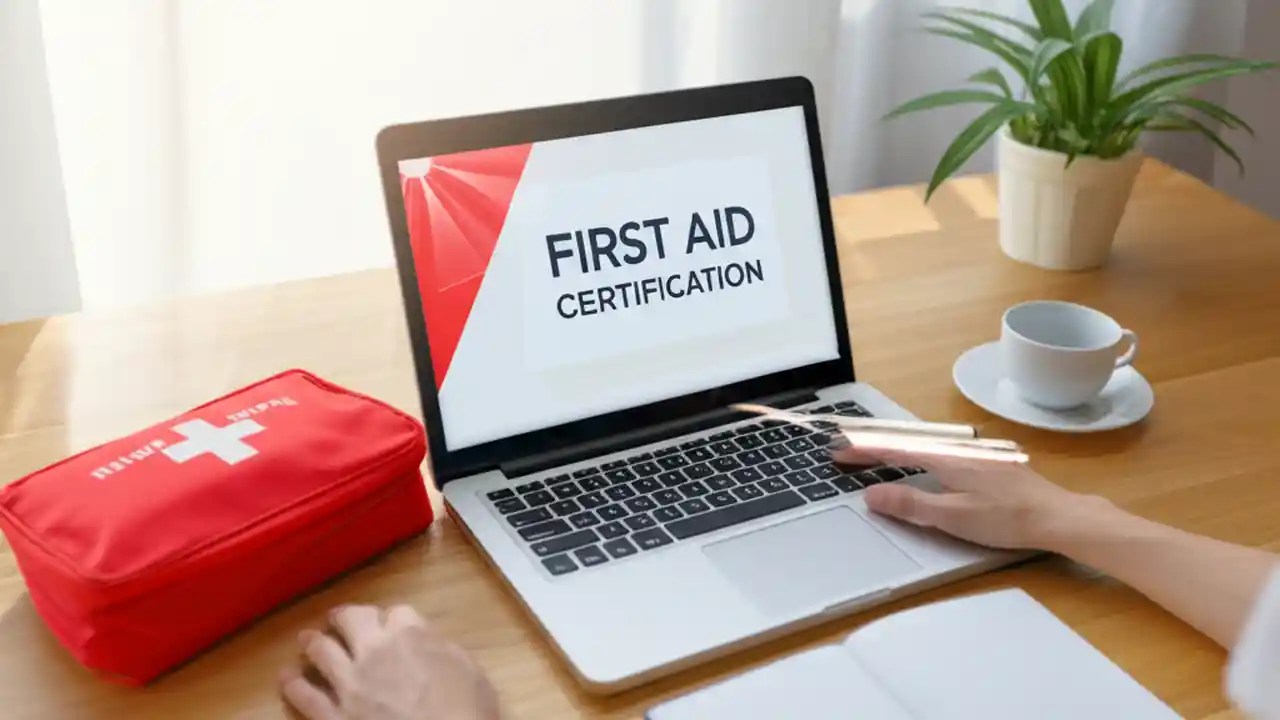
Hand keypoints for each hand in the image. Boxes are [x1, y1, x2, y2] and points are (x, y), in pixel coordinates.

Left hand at [279, 604, 499, 719]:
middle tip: (338, 618)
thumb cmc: (466, 711)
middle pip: (351, 620)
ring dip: (312, 642)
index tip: (394, 622)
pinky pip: (306, 697)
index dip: (395, 617)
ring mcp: (349, 684)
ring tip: (306, 639)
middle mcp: (373, 651)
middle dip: (344, 617)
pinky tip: (286, 678)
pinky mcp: (334, 716)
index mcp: (410, 635)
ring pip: (321, 651)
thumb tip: (428, 644)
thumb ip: (441, 650)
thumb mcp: (468, 671)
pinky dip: (294, 685)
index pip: (397, 611)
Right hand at [832, 445, 1114, 550]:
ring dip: (898, 446)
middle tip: (849, 450)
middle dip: (876, 444)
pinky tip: (926, 461)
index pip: (896, 450)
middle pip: (909, 440)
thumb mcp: (953, 517)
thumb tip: (871, 494)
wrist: (1058, 517)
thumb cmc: (1006, 520)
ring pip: (928, 444)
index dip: (865, 452)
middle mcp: (959, 449)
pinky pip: (944, 450)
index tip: (838, 453)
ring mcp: (977, 454)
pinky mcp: (991, 463)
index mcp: (946, 459)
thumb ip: (911, 504)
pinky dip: (921, 452)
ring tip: (877, 452)